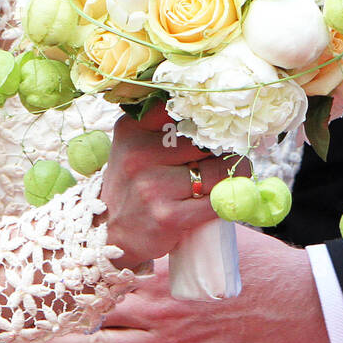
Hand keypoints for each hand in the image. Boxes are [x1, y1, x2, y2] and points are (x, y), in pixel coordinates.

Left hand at [24, 226, 328, 342]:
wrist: (293, 303)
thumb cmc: (259, 266)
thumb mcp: (218, 237)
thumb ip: (185, 230)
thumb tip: (167, 205)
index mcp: (165, 272)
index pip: (109, 272)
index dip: (77, 275)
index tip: (51, 272)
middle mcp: (160, 309)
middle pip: (96, 312)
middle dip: (59, 315)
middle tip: (26, 317)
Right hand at [101, 102, 237, 271]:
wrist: (110, 234)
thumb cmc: (133, 183)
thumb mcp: (136, 144)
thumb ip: (165, 125)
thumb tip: (215, 116)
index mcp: (133, 128)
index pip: (183, 108)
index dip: (205, 117)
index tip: (217, 122)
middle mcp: (139, 153)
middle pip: (205, 140)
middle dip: (223, 147)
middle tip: (228, 153)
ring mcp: (152, 186)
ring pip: (216, 170)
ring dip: (231, 173)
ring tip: (230, 174)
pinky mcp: (167, 216)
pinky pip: (215, 201)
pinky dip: (226, 198)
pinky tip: (223, 196)